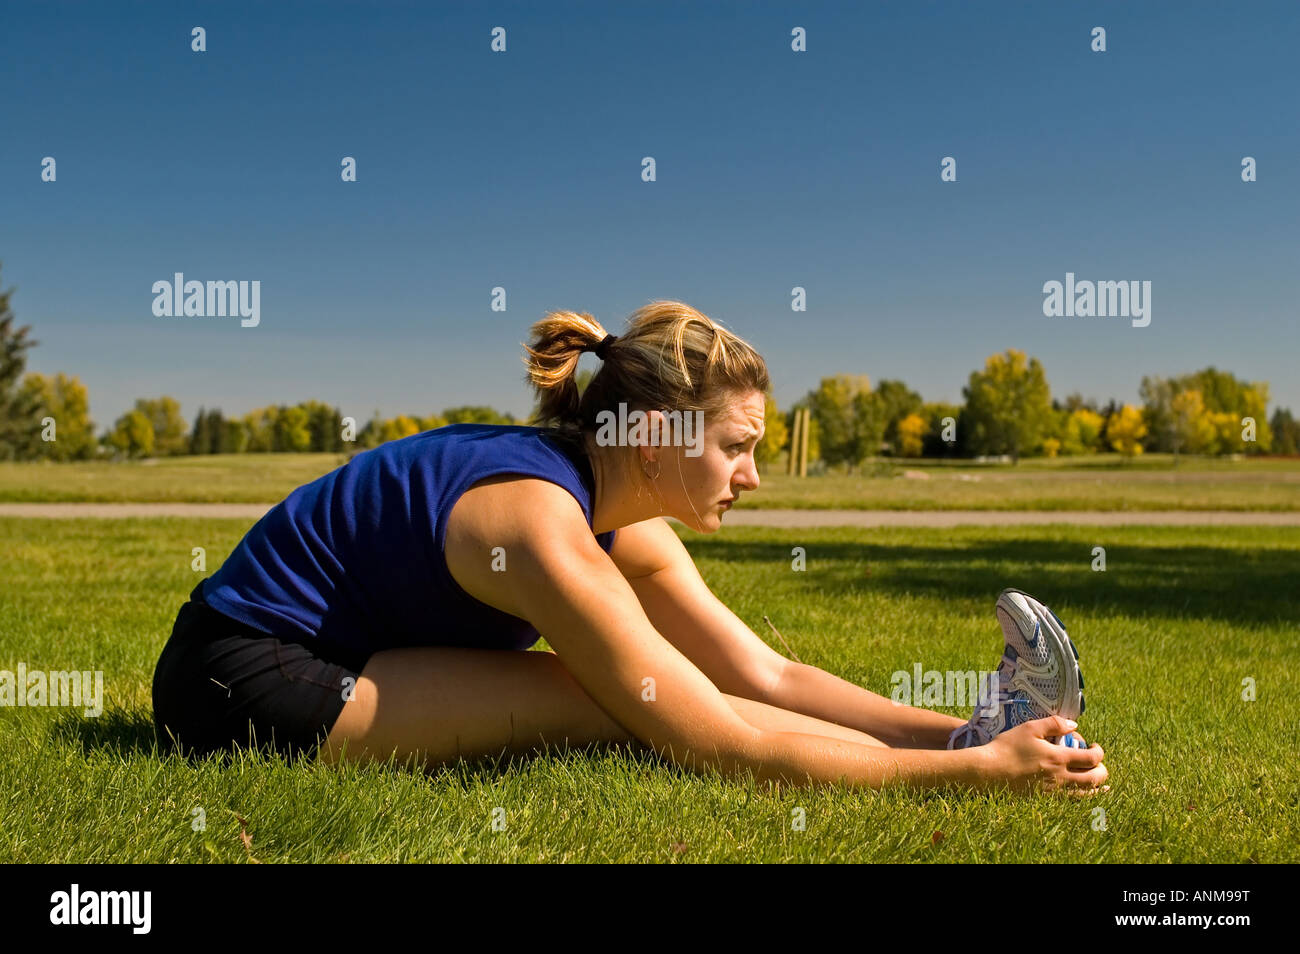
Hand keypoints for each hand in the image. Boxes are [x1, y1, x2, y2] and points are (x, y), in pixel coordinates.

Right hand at [981, 714, 1108, 796]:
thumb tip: (1074, 725)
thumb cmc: (1007, 747)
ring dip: (1097, 788)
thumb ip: (1054, 723)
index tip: (1095, 746)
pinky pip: (1071, 802)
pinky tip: (1082, 794)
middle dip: (1102, 770)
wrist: (988, 771)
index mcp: (1058, 758)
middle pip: (1095, 779)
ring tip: (1101, 783)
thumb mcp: (1029, 728)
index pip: (1092, 758)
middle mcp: (1060, 777)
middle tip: (1098, 763)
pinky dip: (1083, 798)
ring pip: (1086, 794)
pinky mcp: (1045, 799)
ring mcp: (1053, 791)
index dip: (1100, 752)